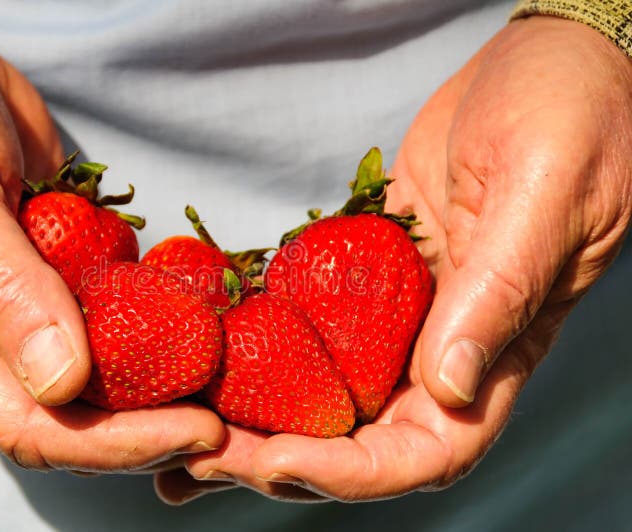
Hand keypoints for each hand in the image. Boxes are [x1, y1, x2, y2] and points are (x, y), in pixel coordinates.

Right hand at [0, 1, 223, 472]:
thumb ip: (0, 286)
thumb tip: (62, 381)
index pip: (31, 425)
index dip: (116, 441)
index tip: (197, 429)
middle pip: (81, 414)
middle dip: (159, 428)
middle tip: (239, 429)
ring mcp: (34, 304)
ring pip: (110, 370)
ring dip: (176, 384)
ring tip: (244, 392)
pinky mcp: (70, 267)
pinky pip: (125, 310)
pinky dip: (171, 324)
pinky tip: (221, 329)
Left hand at [155, 15, 631, 502]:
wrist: (548, 64)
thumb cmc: (573, 115)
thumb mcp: (545, 194)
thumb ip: (500, 291)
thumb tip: (448, 386)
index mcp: (502, 345)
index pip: (432, 447)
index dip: (355, 470)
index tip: (281, 459)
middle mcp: (448, 344)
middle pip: (364, 436)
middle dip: (284, 458)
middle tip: (204, 456)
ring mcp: (402, 311)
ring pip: (329, 391)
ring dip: (260, 420)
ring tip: (187, 435)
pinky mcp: (367, 273)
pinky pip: (312, 323)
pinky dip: (263, 347)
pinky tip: (211, 358)